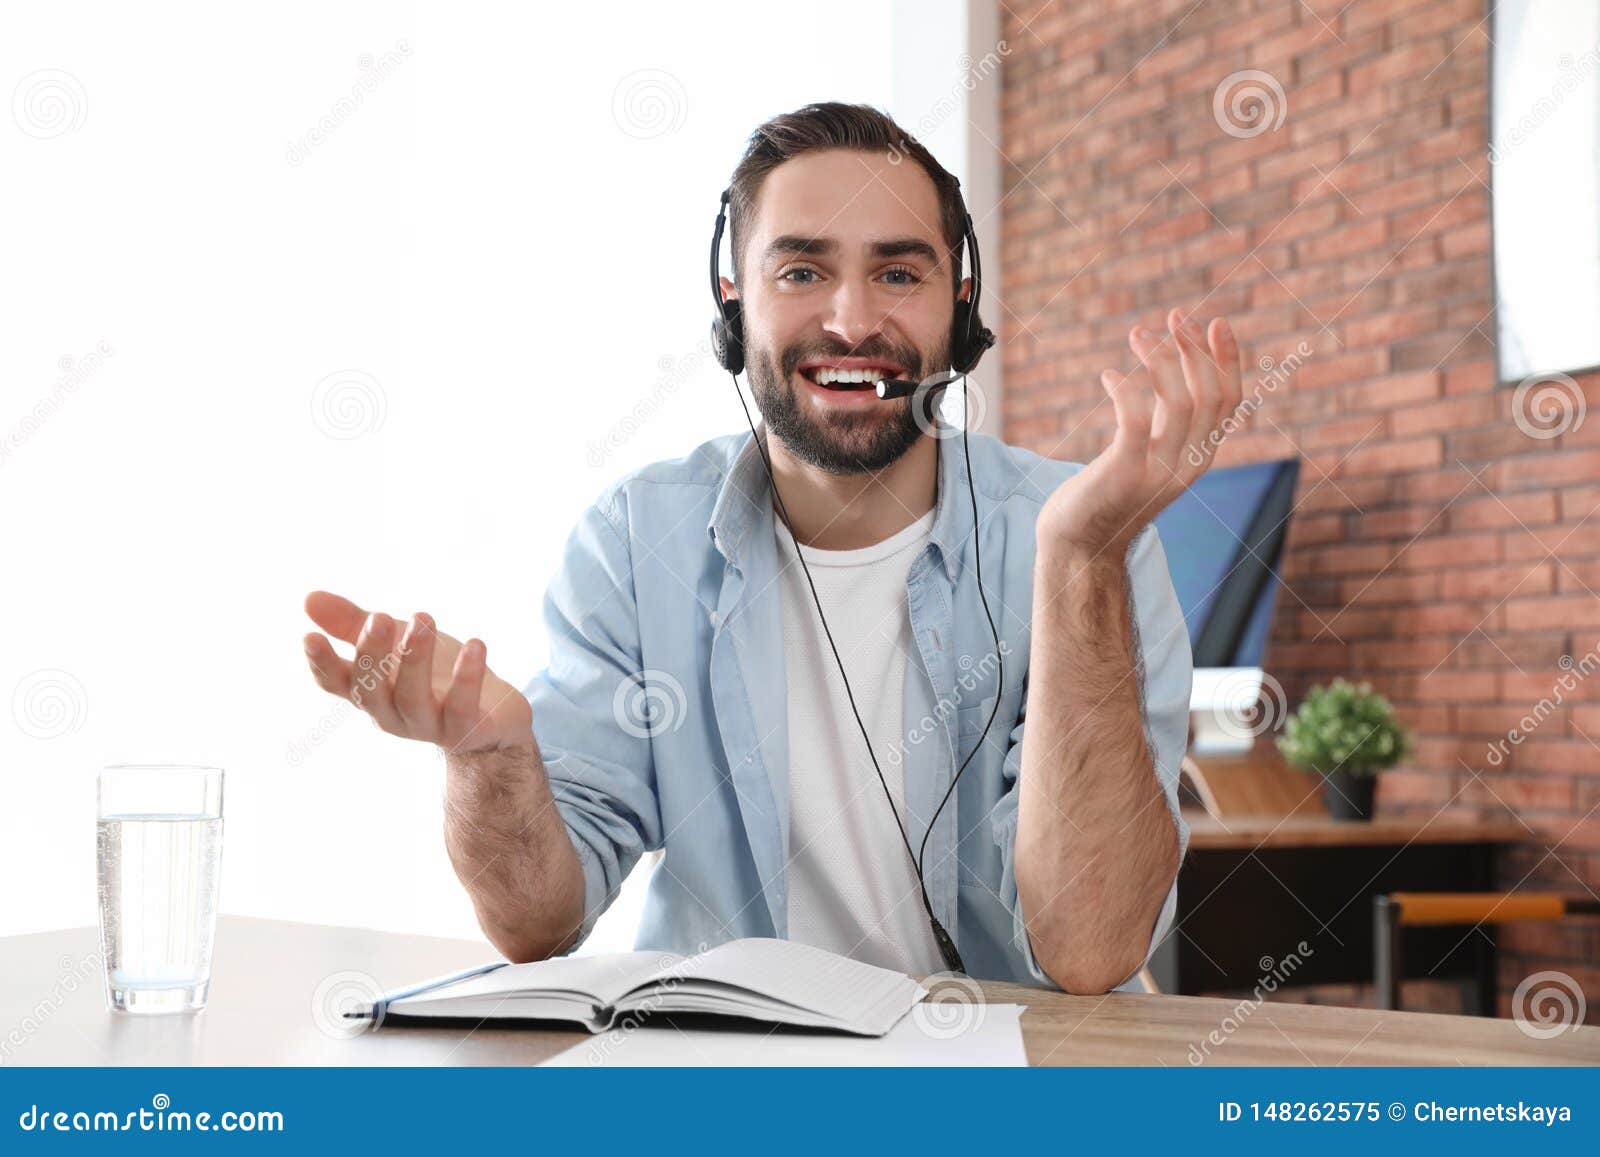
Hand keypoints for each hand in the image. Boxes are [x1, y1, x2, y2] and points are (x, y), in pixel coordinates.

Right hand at [301, 591, 532, 753]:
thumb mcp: (397, 643)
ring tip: (423, 620)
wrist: (494, 721)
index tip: (310, 636)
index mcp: (372, 691)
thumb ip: (354, 624)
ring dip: (415, 659)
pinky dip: (468, 677)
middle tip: (380, 617)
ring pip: (413, 699)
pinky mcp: (467, 730)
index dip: (321, 664)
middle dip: (372, 653)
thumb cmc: (438, 676)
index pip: (335, 683)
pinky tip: (475, 645)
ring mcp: (428, 726)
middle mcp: (393, 714)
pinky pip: (463, 709)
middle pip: (370, 691)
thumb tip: (307, 598)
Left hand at [1038, 307, 1243, 558]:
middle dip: (1195, 349)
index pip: (1230, 401)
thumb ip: (1166, 423)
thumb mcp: (1149, 456)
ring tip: (1138, 333)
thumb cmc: (1108, 495)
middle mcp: (1188, 464)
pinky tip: (1108, 375)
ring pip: (1180, 403)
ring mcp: (1159, 471)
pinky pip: (1136, 420)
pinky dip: (1126, 389)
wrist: (1081, 548)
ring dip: (1161, 360)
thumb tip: (1170, 371)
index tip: (1214, 321)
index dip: (1227, 359)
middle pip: (1210, 395)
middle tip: (1172, 316)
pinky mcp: (1125, 473)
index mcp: (1199, 457)